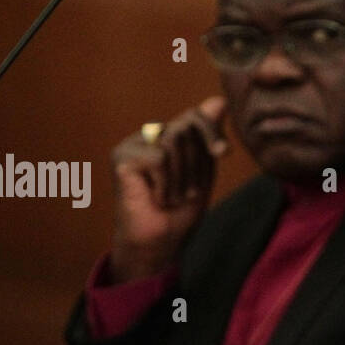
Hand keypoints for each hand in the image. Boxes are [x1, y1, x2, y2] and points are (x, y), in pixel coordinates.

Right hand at [109, 95, 228, 282]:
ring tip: (170, 197)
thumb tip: (218, 101)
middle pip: (186, 128)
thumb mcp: (204, 172)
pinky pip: (159, 158)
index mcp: (170, 136)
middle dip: (196, 164)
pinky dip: (165, 184)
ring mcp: (133, 144)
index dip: (211, 133)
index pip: (195, 116)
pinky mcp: (122, 156)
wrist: (159, 243)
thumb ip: (209, 138)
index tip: (223, 152)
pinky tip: (155, 197)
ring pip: (173, 142)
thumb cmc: (181, 212)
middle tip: (186, 192)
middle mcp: (150, 135)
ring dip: (181, 178)